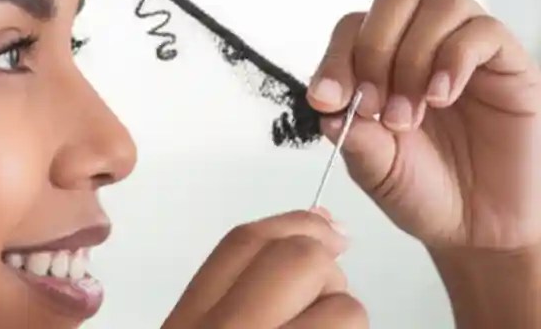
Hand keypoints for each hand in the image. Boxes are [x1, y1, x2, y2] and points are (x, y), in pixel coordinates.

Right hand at [161, 210, 365, 328]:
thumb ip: (239, 293)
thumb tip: (317, 226)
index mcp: (189, 320)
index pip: (242, 243)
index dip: (294, 222)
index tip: (323, 224)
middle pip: (298, 259)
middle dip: (326, 267)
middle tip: (329, 293)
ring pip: (343, 303)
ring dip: (344, 316)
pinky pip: (351, 327)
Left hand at [306, 0, 540, 250]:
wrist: (478, 231)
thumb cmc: (423, 191)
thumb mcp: (373, 166)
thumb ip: (352, 133)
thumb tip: (324, 103)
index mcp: (383, 59)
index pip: (354, 26)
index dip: (336, 57)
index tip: (327, 100)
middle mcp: (425, 42)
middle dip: (375, 47)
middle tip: (374, 105)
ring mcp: (469, 49)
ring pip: (440, 2)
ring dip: (414, 56)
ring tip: (409, 114)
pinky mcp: (511, 64)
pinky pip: (483, 31)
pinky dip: (454, 59)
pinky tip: (440, 98)